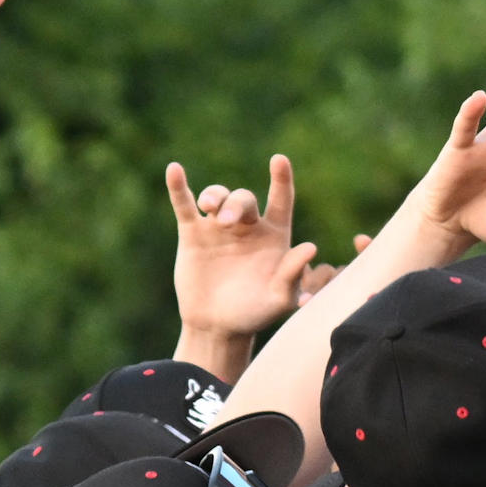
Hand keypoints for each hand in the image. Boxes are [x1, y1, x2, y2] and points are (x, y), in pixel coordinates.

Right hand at [169, 156, 316, 360]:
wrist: (218, 326)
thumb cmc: (255, 313)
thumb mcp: (278, 298)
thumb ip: (293, 274)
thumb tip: (311, 247)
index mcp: (274, 235)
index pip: (281, 200)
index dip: (281, 180)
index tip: (279, 160)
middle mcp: (248, 226)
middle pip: (244, 199)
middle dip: (236, 205)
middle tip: (227, 224)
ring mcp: (218, 227)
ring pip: (217, 196)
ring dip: (213, 196)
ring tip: (208, 208)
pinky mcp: (192, 233)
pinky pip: (184, 204)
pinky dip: (179, 187)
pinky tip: (174, 170)